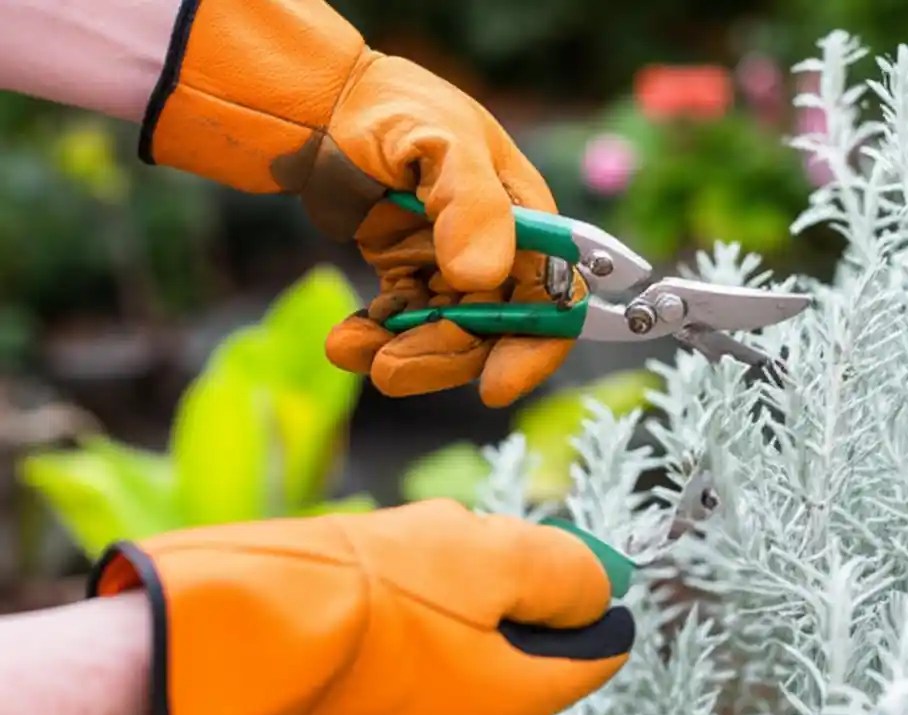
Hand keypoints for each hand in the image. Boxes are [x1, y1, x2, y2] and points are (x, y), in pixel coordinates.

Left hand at [88, 499, 634, 714]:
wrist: (241, 630)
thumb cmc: (386, 664)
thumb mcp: (497, 690)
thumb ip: (568, 666)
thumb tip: (608, 640)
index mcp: (509, 547)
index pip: (588, 576)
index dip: (582, 632)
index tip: (547, 676)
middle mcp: (460, 523)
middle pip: (522, 583)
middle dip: (513, 638)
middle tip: (478, 691)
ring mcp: (400, 530)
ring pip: (462, 590)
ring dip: (457, 638)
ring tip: (418, 684)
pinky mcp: (348, 549)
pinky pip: (407, 590)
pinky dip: (407, 627)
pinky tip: (377, 662)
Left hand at [138, 0, 582, 405]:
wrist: (321, 106)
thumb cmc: (395, 109)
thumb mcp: (443, 140)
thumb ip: (473, 205)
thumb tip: (483, 275)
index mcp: (527, 222)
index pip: (556, 298)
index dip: (536, 345)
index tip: (496, 386)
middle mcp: (498, 252)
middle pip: (497, 332)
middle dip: (447, 356)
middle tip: (391, 367)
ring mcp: (452, 269)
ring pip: (447, 339)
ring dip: (404, 356)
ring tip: (354, 351)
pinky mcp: (410, 278)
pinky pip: (402, 327)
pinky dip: (374, 342)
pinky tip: (346, 341)